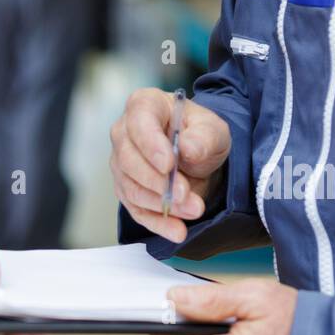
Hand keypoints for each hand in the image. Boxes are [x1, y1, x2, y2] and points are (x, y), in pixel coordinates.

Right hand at [110, 89, 229, 242]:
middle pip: (129, 159)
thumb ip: (203, 137)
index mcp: (144, 105)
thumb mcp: (213, 130)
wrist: (198, 156)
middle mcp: (124, 132)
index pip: (139, 123)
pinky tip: (177, 230)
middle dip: (158, 182)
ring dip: (162, 204)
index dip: (151, 145)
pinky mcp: (126, 188)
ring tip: (193, 209)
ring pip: (131, 188)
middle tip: (186, 194)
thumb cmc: (199, 134)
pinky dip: (157, 222)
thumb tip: (187, 149)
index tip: (169, 165)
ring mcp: (121, 162)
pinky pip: (136, 210)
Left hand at [152, 279, 296, 334]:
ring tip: (196, 316)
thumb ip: (211, 298)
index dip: (166, 326)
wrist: (314, 332)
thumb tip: (176, 298)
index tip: (159, 309)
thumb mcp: (252, 296)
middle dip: (177, 331)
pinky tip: (209, 329)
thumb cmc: (290, 316)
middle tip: (180, 308)